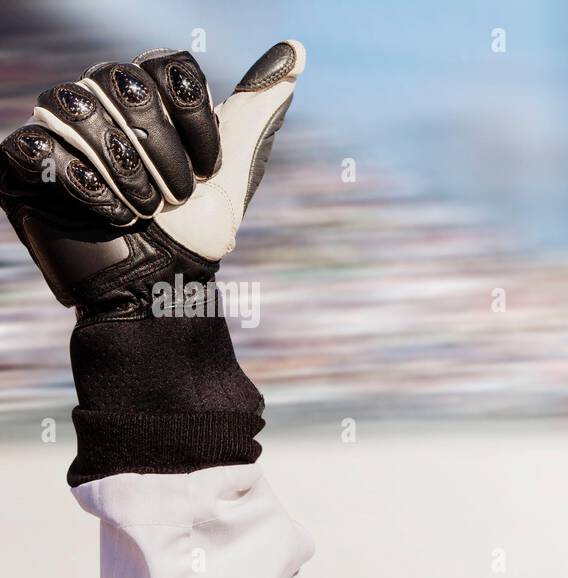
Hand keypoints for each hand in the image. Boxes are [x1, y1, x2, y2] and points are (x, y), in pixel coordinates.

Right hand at [0, 40, 304, 316]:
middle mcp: (98, 105)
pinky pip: (36, 146)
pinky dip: (84, 183)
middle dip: (162, 148)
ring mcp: (57, 133)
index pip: (167, 67)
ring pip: (75, 105)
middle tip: (177, 197)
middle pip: (122, 81)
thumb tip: (295, 51)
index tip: (209, 169)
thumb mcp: (233, 172)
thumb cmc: (194, 235)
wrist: (159, 291)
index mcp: (146, 99)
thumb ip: (258, 110)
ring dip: (125, 167)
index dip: (195, 120)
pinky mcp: (22, 167)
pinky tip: (112, 214)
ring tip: (147, 210)